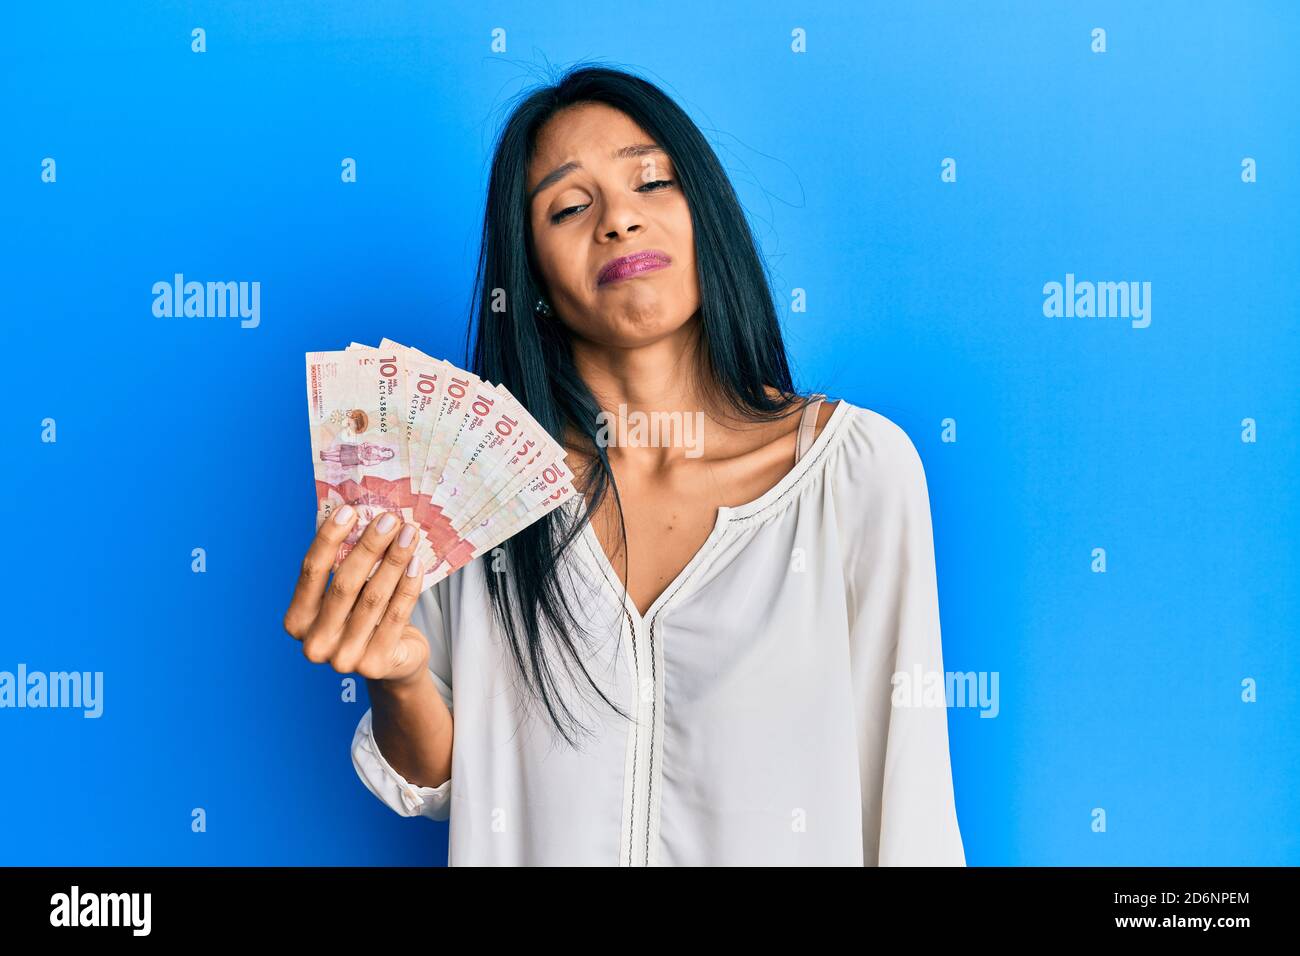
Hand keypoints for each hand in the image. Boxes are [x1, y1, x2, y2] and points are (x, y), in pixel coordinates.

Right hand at [282, 507, 429, 685]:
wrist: (393, 663)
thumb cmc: (364, 619)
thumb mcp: (347, 595)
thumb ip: (344, 565)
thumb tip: (360, 515)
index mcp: (297, 620)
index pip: (310, 571)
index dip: (329, 539)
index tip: (349, 511)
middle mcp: (315, 642)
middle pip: (344, 583)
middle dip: (369, 547)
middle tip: (389, 520)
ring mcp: (344, 658)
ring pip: (373, 597)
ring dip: (394, 560)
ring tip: (409, 534)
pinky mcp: (375, 664)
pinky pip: (396, 615)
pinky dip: (408, 586)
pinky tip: (416, 563)